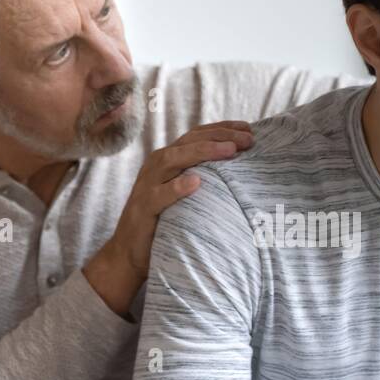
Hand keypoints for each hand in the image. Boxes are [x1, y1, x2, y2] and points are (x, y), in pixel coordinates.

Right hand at [84, 121, 254, 315]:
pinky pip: (159, 194)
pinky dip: (177, 187)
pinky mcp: (143, 207)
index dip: (222, 128)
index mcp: (170, 159)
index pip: (197, 135)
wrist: (130, 252)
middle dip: (220, 136)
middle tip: (248, 139)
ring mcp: (148, 185)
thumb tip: (240, 168)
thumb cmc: (166, 220)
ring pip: (174, 160)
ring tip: (230, 151)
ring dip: (203, 152)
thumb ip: (204, 176)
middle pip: (190, 141)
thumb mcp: (186, 192)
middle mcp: (158, 166)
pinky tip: (196, 182)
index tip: (248, 128)